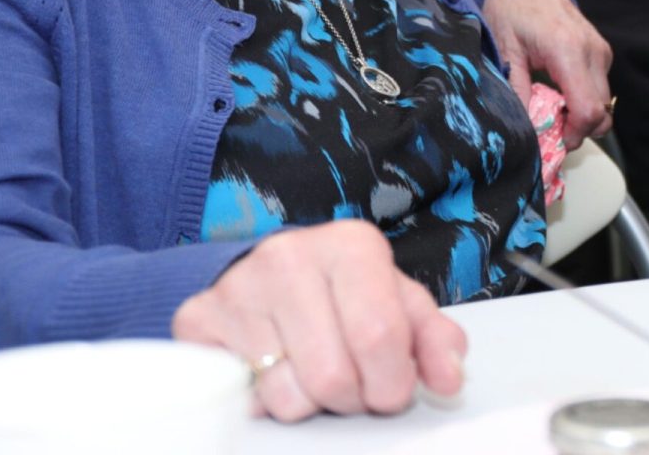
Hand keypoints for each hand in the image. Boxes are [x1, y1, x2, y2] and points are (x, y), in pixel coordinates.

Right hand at [172, 222, 465, 422]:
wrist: (268, 274)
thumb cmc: (345, 293)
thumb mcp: (398, 304)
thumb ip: (434, 339)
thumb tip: (450, 379)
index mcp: (351, 245)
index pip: (379, 337)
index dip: (392, 382)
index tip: (391, 387)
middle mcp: (290, 256)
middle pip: (333, 376)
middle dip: (352, 399)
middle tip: (353, 386)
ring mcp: (238, 286)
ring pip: (286, 396)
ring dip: (309, 404)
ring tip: (313, 374)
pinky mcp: (198, 319)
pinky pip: (242, 397)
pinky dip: (265, 401)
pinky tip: (275, 373)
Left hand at [482, 0, 612, 146]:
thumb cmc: (509, 8)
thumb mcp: (503, 52)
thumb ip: (515, 92)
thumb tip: (524, 129)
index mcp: (568, 51)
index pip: (588, 109)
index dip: (574, 135)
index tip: (555, 142)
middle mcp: (592, 50)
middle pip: (602, 112)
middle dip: (578, 130)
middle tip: (549, 130)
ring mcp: (600, 49)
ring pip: (604, 102)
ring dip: (581, 115)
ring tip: (550, 109)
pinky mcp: (600, 50)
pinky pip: (600, 87)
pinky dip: (583, 99)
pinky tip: (558, 92)